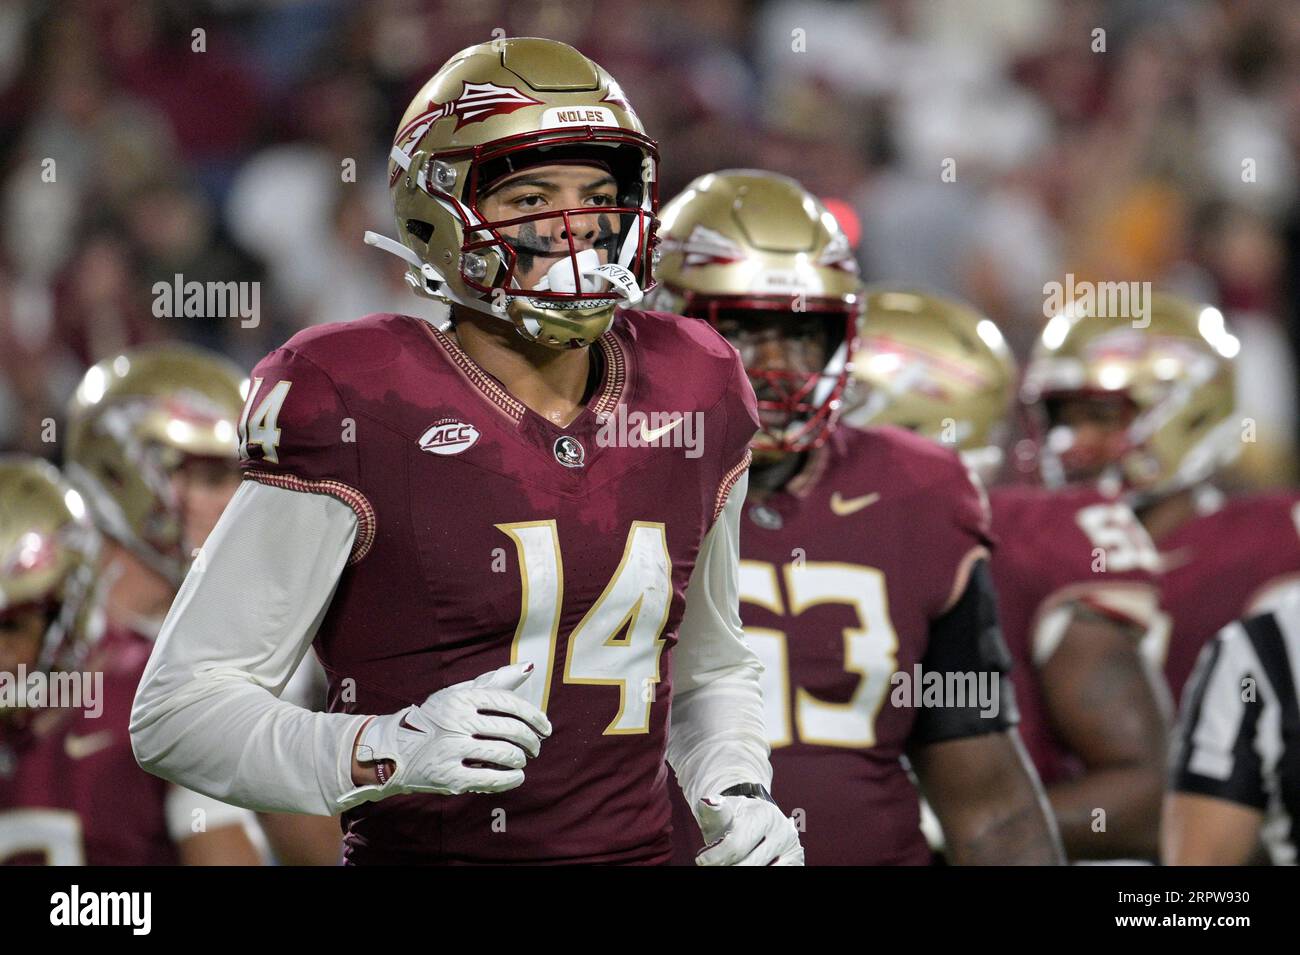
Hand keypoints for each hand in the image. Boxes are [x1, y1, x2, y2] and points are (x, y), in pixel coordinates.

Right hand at [351, 662, 550, 796]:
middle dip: (531, 741)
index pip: (510, 704)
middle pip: (511, 730)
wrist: (394, 750)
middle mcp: (457, 721)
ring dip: (520, 760)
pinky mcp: (448, 777)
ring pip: (504, 754)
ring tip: (521, 761)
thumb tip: (528, 668)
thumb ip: (494, 682)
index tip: (546, 729)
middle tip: (534, 748)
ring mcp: (451, 750)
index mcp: (462, 698)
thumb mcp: (459, 694)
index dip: (534, 717)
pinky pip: (490, 778)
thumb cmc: (435, 719)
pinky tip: (515, 777)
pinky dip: (510, 779)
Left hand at [695, 789, 804, 865]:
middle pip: (749, 864)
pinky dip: (757, 871)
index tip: (701, 860)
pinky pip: (777, 874)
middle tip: (715, 864)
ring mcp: (793, 849)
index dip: (715, 858)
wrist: (758, 819)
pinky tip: (744, 863)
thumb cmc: (735, 818)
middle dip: (727, 866)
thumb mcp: (723, 811)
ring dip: (741, 870)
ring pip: (762, 871)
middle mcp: (783, 832)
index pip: (736, 846)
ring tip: (730, 862)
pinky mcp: (796, 862)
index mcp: (765, 815)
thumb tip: (708, 801)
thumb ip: (714, 810)